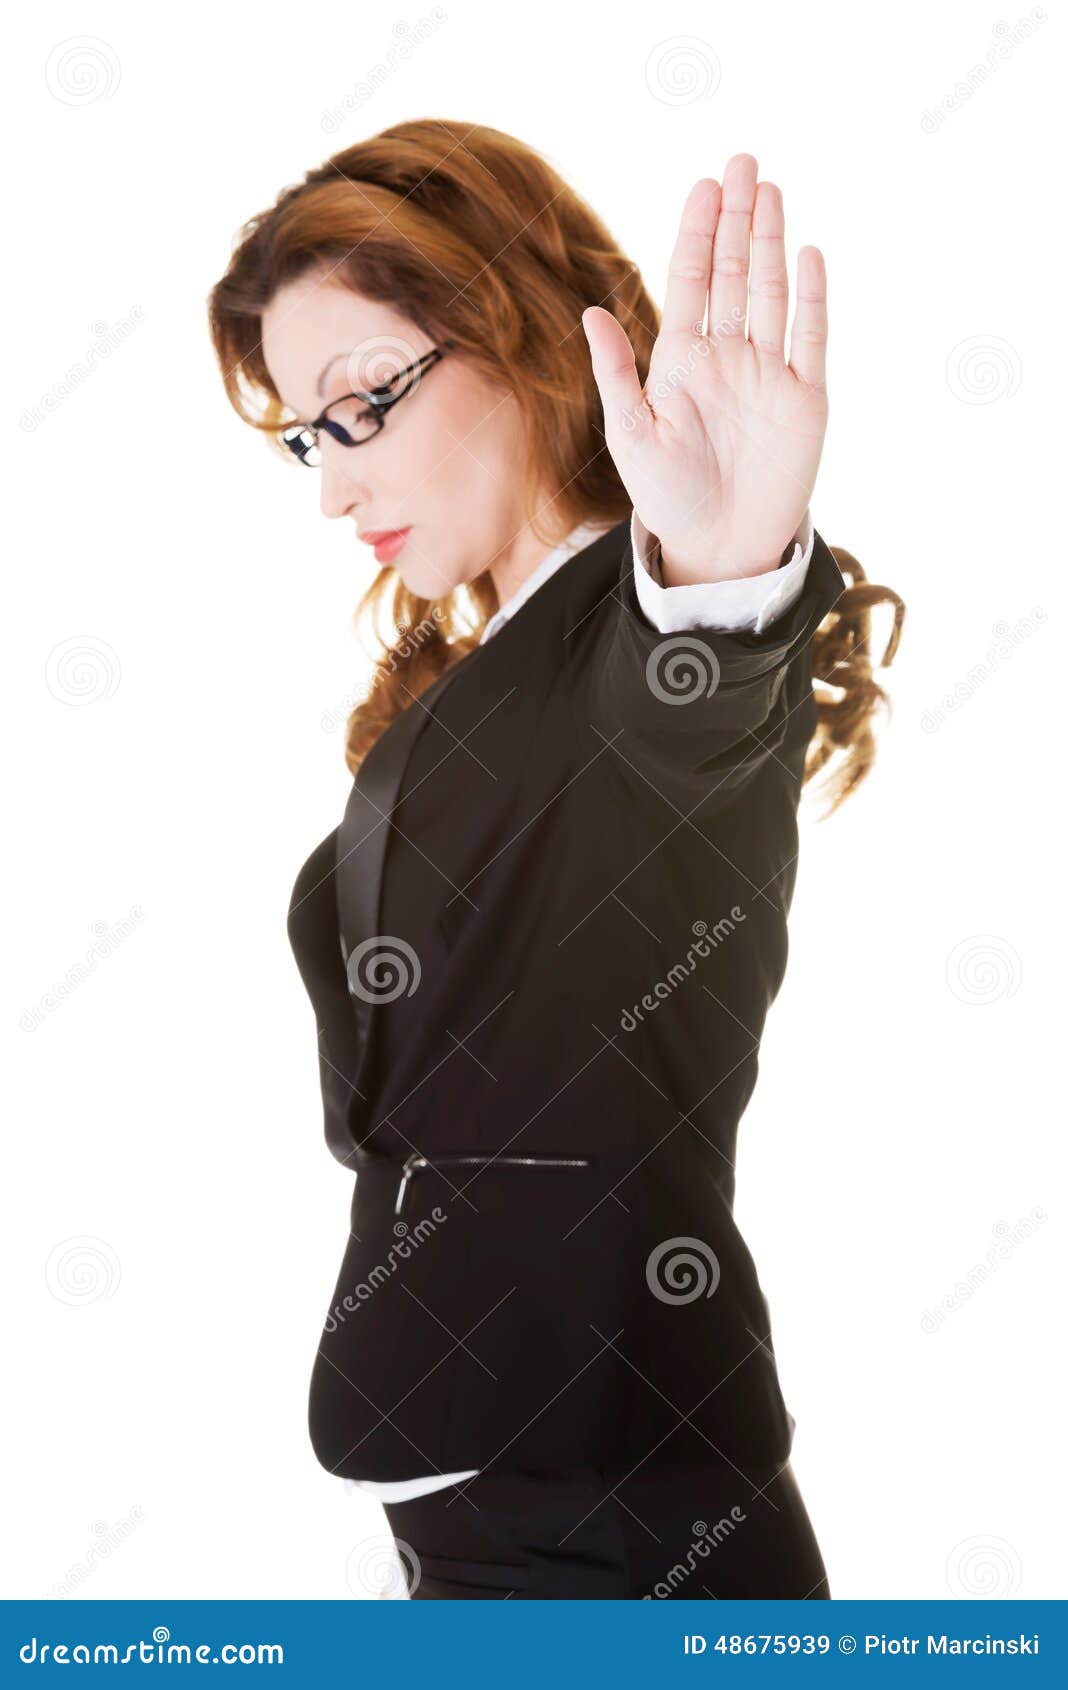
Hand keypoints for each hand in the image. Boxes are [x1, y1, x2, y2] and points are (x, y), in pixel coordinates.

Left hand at [581, 154, 827, 583]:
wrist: (718, 546)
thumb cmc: (666, 497)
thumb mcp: (630, 435)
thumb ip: (616, 374)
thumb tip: (592, 312)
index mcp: (681, 360)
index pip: (692, 280)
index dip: (698, 232)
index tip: (706, 184)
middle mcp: (727, 356)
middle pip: (733, 272)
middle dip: (738, 217)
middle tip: (743, 161)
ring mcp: (768, 373)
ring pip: (770, 292)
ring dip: (771, 242)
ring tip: (771, 190)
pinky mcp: (804, 398)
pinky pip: (810, 338)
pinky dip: (811, 297)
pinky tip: (808, 255)